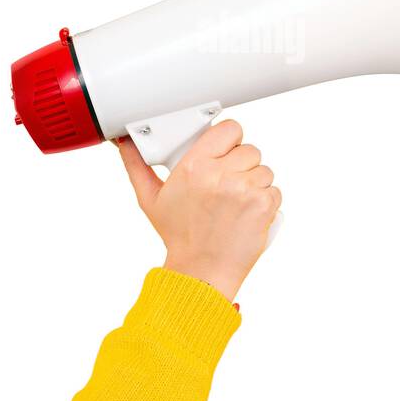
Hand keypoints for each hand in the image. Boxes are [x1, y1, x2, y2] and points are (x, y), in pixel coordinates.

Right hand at [117, 120, 280, 301]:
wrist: (201, 271)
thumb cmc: (178, 236)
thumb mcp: (150, 200)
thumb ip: (137, 166)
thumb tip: (125, 142)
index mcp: (194, 166)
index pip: (229, 129)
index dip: (230, 139)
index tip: (226, 150)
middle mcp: (220, 175)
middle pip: (250, 149)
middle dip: (241, 165)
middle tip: (228, 184)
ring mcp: (245, 190)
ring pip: (264, 170)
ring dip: (255, 183)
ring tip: (237, 202)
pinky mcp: (263, 206)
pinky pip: (274, 191)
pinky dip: (266, 202)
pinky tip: (248, 213)